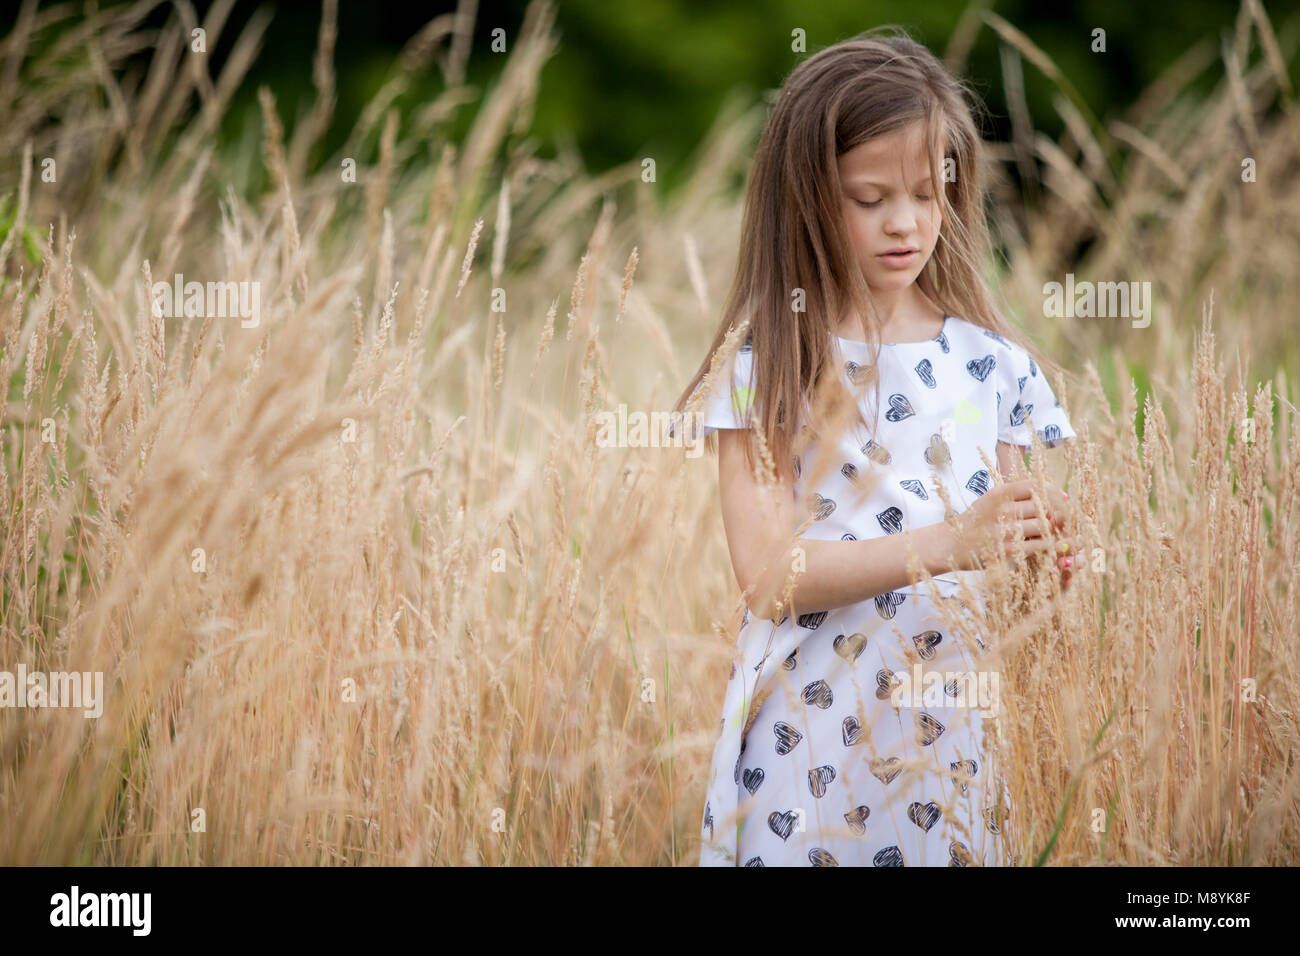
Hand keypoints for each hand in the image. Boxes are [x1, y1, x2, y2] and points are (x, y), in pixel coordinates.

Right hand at [947, 478, 1076, 571]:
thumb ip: (1016, 494)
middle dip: (1055, 512)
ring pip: (1044, 525)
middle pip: (1043, 506)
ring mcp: (1005, 530)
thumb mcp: (990, 500)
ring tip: (1059, 532)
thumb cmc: (975, 521)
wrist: (949, 544)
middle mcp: (1002, 510)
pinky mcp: (1009, 550)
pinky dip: (1050, 545)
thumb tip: (1054, 492)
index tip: (1061, 498)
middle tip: (1061, 519)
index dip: (1053, 491)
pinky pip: (1040, 545)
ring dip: (1055, 530)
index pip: (1035, 486)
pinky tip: (1052, 545)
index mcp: (998, 494)